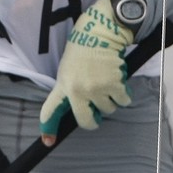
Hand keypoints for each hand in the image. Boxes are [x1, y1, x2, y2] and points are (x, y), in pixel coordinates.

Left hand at [39, 0, 133, 142]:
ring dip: (111, 100)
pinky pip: (122, 100)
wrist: (100, 31)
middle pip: (85, 121)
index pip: (50, 110)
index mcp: (63, 85)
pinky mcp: (113, 85)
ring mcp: (95, 89)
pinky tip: (120, 81)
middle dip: (93, 121)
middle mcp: (77, 90)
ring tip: (108, 83)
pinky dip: (124, 94)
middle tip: (97, 115)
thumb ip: (70, 87)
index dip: (48, 128)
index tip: (48, 141)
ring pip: (108, 109)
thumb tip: (78, 106)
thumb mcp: (68, 69)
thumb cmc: (84, 49)